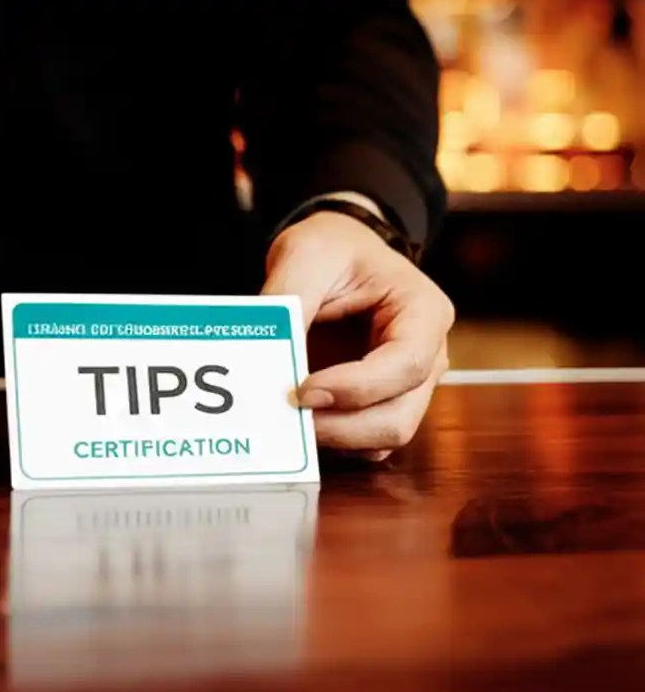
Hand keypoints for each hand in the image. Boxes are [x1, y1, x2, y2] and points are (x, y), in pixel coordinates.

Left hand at [261, 211, 453, 460]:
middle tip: (285, 414)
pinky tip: (295, 421)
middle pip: (398, 417)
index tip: (301, 389)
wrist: (337, 254)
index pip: (405, 365)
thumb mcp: (307, 254)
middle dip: (339, 426)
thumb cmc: (333, 248)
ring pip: (382, 439)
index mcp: (424, 312)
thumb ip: (288, 299)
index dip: (355, 388)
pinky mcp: (379, 405)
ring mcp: (407, 387)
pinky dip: (330, 441)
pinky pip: (363, 443)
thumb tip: (265, 353)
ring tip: (285, 419)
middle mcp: (427, 356)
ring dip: (332, 438)